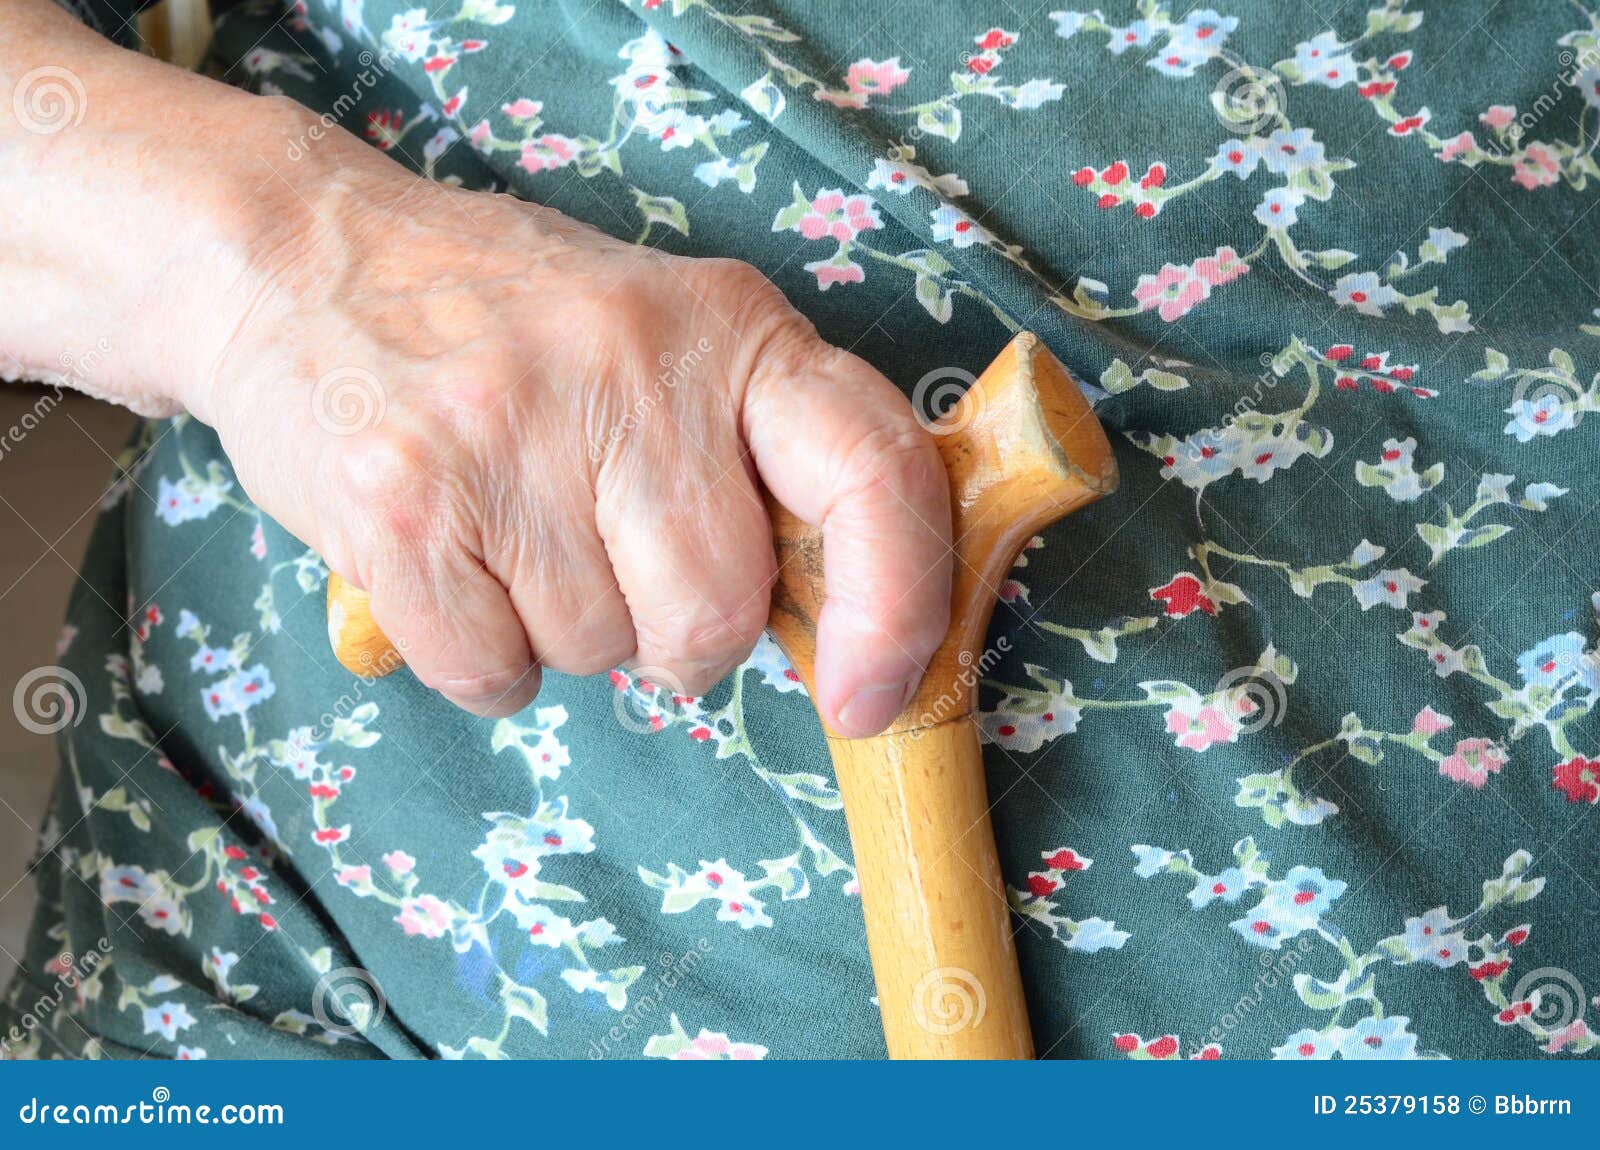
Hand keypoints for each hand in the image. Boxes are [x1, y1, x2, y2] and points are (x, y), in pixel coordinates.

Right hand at [187, 121, 951, 734]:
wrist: (298, 257)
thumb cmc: (508, 323)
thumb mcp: (661, 337)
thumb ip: (754, 455)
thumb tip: (831, 618)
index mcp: (731, 327)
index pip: (875, 473)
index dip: (899, 606)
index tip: (869, 696)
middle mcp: (631, 368)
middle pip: (715, 613)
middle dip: (673, 635)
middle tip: (609, 559)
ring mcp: (510, 433)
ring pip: (601, 654)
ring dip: (567, 630)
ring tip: (510, 521)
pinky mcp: (407, 505)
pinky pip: (494, 676)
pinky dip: (481, 655)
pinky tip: (452, 558)